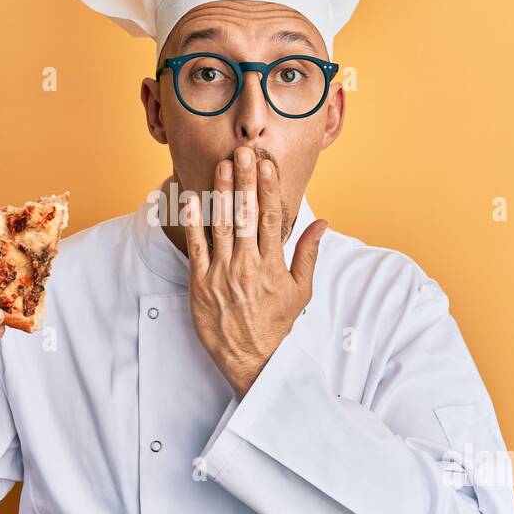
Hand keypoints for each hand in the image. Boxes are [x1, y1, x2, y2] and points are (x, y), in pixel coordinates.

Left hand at [181, 146, 327, 397]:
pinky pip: (196, 247)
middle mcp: (248, 266)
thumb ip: (308, 253)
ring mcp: (222, 274)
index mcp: (273, 266)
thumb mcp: (301, 290)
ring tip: (221, 166)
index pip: (271, 218)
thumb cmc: (277, 324)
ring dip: (221, 193)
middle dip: (244, 181)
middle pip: (246, 215)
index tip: (266, 164)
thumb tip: (322, 222)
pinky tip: (191, 198)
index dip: (268, 188)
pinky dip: (193, 222)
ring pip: (221, 225)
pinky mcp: (201, 284)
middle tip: (241, 153)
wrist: (253, 360)